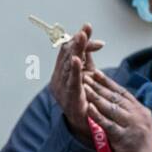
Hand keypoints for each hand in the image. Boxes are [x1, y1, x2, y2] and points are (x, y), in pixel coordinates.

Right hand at [49, 23, 104, 143]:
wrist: (87, 124)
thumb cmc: (86, 98)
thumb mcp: (88, 75)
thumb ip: (88, 59)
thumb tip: (93, 40)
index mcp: (62, 72)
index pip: (68, 50)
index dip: (78, 39)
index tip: (88, 28)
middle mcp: (59, 78)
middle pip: (67, 55)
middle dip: (77, 41)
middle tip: (85, 29)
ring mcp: (62, 89)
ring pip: (68, 66)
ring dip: (76, 50)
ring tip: (81, 37)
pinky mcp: (69, 98)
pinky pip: (72, 82)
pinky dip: (74, 70)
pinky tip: (77, 59)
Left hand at [82, 70, 151, 151]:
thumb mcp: (137, 132)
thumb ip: (127, 120)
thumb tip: (110, 109)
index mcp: (142, 113)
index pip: (123, 93)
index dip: (108, 82)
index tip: (96, 72)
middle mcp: (140, 116)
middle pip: (116, 97)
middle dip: (99, 85)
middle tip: (84, 74)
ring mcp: (135, 127)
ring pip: (112, 107)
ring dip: (96, 96)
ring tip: (83, 86)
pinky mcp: (127, 138)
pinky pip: (109, 124)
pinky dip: (97, 115)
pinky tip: (88, 108)